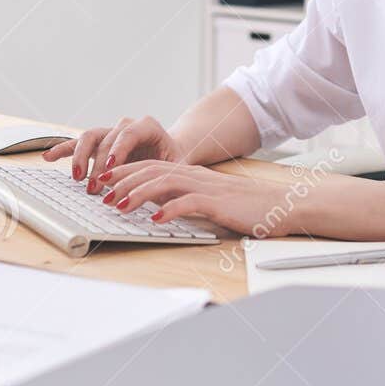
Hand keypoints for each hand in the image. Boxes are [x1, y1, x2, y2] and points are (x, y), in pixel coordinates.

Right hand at [41, 115, 182, 193]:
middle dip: (98, 163)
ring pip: (89, 137)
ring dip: (80, 157)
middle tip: (94, 186)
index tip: (111, 168)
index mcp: (148, 126)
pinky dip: (63, 149)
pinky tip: (48, 157)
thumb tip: (155, 192)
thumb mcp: (176, 168)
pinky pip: (77, 143)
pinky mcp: (98, 142)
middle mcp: (126, 125)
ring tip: (77, 177)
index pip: (129, 133)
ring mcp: (110, 132)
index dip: (118, 150)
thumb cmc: (173, 163)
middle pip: (106, 138)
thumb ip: (166, 175)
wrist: (169, 154)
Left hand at [94, 160, 299, 235]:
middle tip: (102, 192)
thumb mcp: (209, 200)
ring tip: (119, 205)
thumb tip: (155, 208)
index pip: (151, 166)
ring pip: (164, 182)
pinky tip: (154, 219)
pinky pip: (189, 202)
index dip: (125, 171)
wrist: (281, 205)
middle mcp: (196, 176)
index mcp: (192, 174)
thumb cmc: (246, 207)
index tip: (105, 181)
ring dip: (138, 193)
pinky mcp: (218, 203)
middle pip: (152, 169)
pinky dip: (169, 210)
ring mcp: (207, 188)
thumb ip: (184, 200)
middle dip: (123, 180)